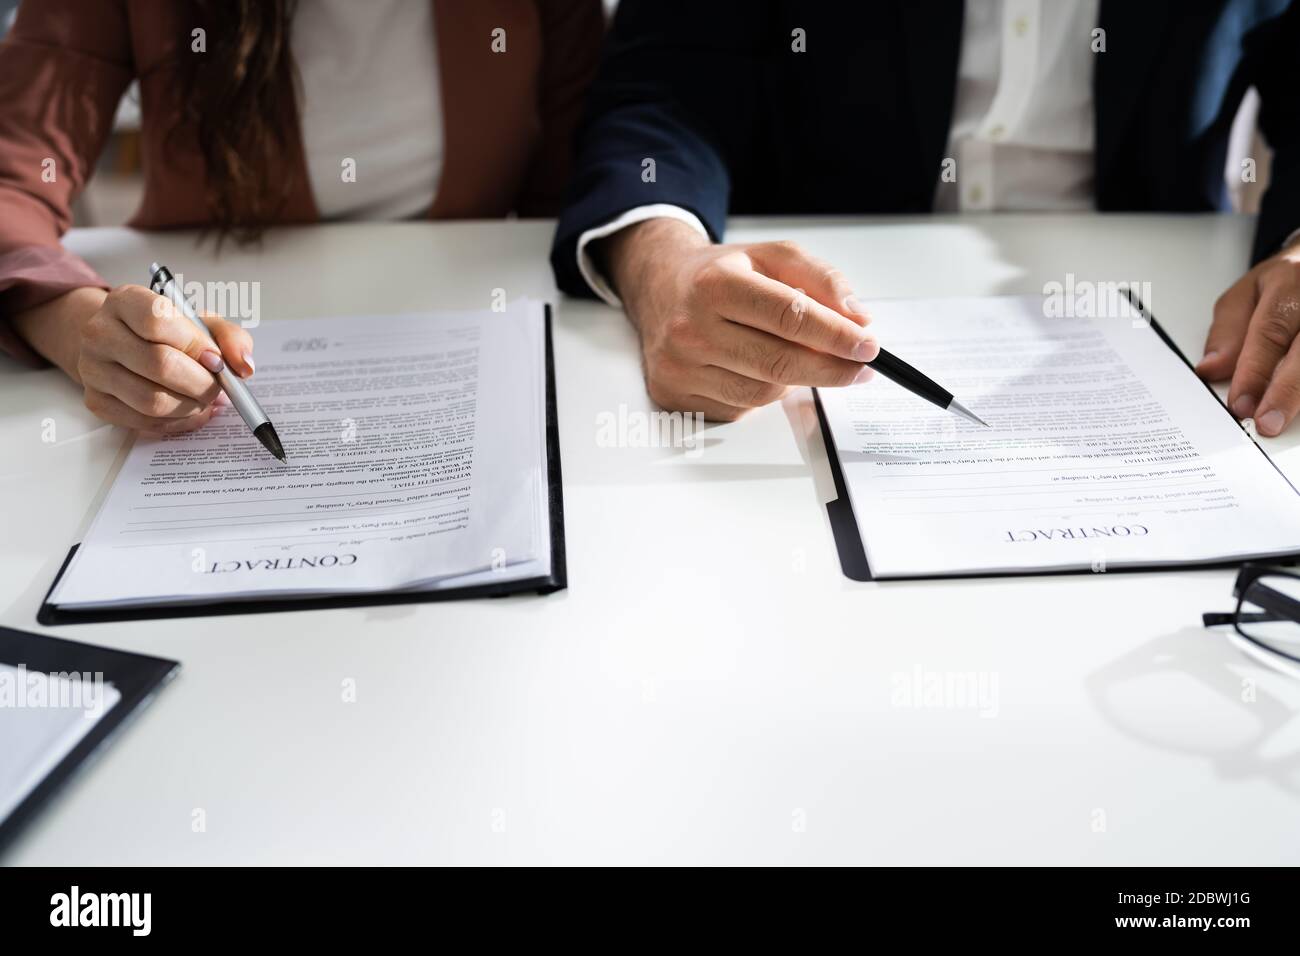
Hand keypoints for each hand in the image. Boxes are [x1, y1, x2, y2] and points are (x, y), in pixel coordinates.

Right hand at [12, 285, 254, 433]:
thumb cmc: (169, 332)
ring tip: (202, 397)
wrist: (125, 343)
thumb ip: (230, 337)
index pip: (158, 322)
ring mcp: (93, 369)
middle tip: (216, 387)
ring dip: (190, 406)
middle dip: (201, 383)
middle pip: (159, 365)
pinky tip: (186, 410)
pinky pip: (144, 422)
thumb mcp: (202, 322)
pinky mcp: (96, 401)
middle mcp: (100, 332)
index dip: (196, 346)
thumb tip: (243, 366)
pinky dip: (177, 422)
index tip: (216, 360)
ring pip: (152, 400)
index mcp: (125, 301)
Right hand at [595, 218, 878, 419]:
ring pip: (763, 393)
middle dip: (831, 369)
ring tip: (796, 358)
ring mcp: (679, 366)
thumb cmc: (718, 274)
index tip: (867, 346)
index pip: (789, 317)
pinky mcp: (673, 394)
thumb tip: (856, 319)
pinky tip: (754, 369)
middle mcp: (691, 327)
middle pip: (780, 363)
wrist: (659, 288)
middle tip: (859, 368)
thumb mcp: (770, 257)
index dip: (836, 335)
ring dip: (793, 380)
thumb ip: (820, 279)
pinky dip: (759, 392)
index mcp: (715, 284)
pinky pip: (739, 408)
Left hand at [1198, 241, 1299, 435]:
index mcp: (1290, 282)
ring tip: (1284, 420)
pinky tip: (1299, 408)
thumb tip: (1211, 369)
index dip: (1255, 371)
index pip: (1271, 331)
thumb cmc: (1286, 283)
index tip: (1241, 404)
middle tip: (1267, 422)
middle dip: (1286, 390)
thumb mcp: (1246, 294)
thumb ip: (1228, 331)